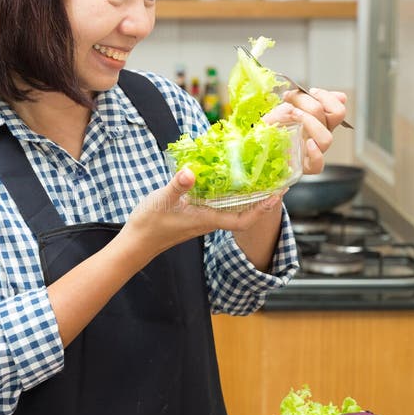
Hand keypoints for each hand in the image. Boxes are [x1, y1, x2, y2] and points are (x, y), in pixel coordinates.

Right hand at [122, 167, 284, 261]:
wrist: (136, 243)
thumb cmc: (150, 224)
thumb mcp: (163, 200)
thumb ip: (178, 185)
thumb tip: (190, 171)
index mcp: (207, 219)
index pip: (243, 220)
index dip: (262, 209)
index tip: (277, 195)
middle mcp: (209, 220)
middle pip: (243, 212)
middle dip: (260, 198)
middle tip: (274, 179)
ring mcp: (203, 219)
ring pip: (232, 208)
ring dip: (246, 195)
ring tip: (257, 176)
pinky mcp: (195, 215)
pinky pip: (219, 204)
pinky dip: (228, 193)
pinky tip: (226, 178)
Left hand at [263, 88, 347, 173]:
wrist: (258, 138)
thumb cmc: (275, 123)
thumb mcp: (291, 105)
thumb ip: (312, 100)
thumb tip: (341, 96)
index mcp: (322, 122)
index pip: (338, 111)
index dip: (327, 98)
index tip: (310, 91)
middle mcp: (320, 136)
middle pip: (332, 119)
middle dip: (309, 102)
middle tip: (291, 98)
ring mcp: (314, 151)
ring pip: (326, 138)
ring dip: (310, 121)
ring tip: (293, 114)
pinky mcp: (304, 166)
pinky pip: (318, 165)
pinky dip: (316, 154)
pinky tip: (308, 144)